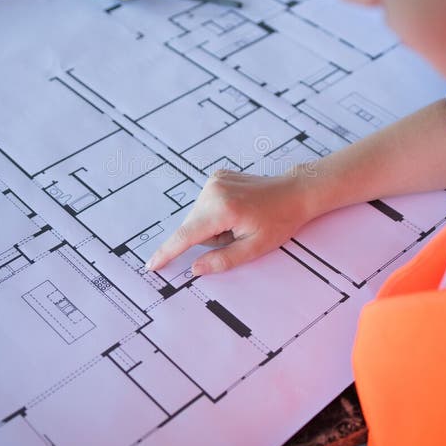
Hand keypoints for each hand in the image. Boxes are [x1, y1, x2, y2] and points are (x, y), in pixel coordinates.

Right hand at [146, 168, 312, 275]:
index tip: (151, 264)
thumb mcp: (255, 248)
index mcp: (224, 210)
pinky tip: (235, 210)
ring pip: (197, 217)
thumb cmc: (279, 222)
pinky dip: (214, 213)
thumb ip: (223, 260)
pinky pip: (204, 205)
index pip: (187, 236)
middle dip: (207, 238)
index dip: (168, 252)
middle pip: (192, 227)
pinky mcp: (216, 176)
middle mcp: (214, 191)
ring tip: (238, 222)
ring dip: (211, 226)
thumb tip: (195, 269)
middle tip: (236, 234)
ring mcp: (214, 180)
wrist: (293, 192)